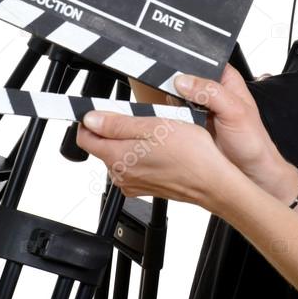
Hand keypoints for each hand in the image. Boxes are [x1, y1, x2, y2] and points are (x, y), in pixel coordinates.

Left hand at [76, 110, 236, 210]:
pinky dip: (143, 155)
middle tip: (143, 119)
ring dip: (132, 142)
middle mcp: (120, 174)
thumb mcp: (153, 127)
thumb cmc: (191, 155)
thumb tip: (91, 119)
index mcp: (117, 157)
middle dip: (116, 129)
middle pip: (103, 146)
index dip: (91, 120)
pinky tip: (163, 149)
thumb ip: (117, 124)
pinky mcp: (145, 187)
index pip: (85, 137)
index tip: (102, 110)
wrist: (212, 181)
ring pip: (120, 155)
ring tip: (157, 134)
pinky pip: (135, 166)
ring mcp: (133, 183)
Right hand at [174, 66, 297, 202]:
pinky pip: (173, 115)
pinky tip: (173, 123)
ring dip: (172, 103)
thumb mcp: (235, 112)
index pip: (203, 60)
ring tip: (177, 111)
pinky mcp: (190, 124)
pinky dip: (170, 118)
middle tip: (174, 95)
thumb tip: (185, 81)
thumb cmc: (253, 142)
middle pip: (186, 78)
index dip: (189, 62)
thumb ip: (211, 93)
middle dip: (177, 85)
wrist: (250, 172)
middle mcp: (212, 91)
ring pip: (177, 96)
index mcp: (227, 79)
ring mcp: (199, 108)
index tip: (175, 70)